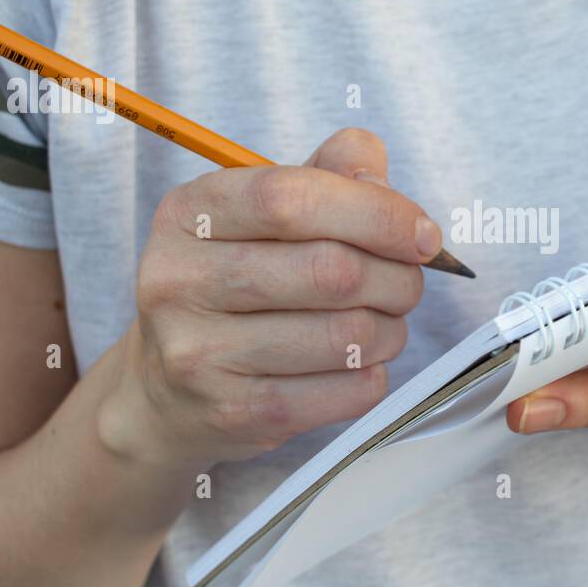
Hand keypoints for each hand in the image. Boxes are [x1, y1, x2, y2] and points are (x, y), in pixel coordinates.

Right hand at [98, 128, 441, 468]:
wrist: (165, 390)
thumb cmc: (237, 282)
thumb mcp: (263, 211)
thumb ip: (330, 174)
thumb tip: (385, 189)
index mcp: (190, 214)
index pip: (292, 199)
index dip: (376, 213)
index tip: (422, 235)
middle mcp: (180, 281)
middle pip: (332, 271)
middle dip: (397, 277)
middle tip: (407, 283)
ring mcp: (200, 353)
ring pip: (348, 335)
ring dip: (390, 329)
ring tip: (380, 324)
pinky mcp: (233, 413)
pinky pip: (346, 390)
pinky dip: (373, 374)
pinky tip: (356, 364)